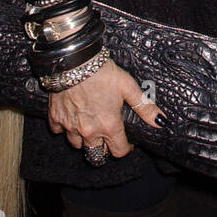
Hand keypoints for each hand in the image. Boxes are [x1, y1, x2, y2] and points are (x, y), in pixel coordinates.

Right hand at [47, 58, 163, 157]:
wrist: (74, 61)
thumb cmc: (102, 73)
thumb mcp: (128, 87)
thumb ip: (144, 107)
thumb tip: (161, 121)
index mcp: (109, 125)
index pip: (119, 151)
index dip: (125, 148)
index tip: (127, 142)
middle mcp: (89, 131)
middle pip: (96, 155)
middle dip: (103, 149)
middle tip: (107, 137)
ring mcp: (70, 126)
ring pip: (77, 145)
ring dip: (84, 140)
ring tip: (90, 128)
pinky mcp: (55, 118)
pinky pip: (59, 132)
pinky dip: (64, 128)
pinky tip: (71, 118)